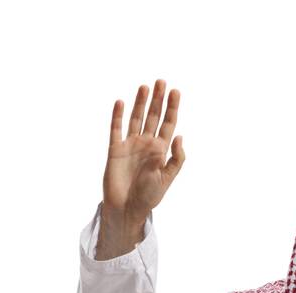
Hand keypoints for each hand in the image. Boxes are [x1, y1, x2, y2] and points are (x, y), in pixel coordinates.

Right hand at [102, 79, 185, 224]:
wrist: (127, 208)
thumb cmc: (149, 196)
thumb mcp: (167, 178)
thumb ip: (176, 159)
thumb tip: (180, 136)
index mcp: (161, 150)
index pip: (168, 124)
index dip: (172, 108)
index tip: (175, 92)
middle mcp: (146, 144)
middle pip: (153, 117)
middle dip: (158, 100)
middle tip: (161, 82)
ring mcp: (130, 145)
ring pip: (136, 118)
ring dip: (140, 103)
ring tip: (145, 87)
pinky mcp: (115, 149)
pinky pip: (116, 129)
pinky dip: (117, 116)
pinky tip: (120, 102)